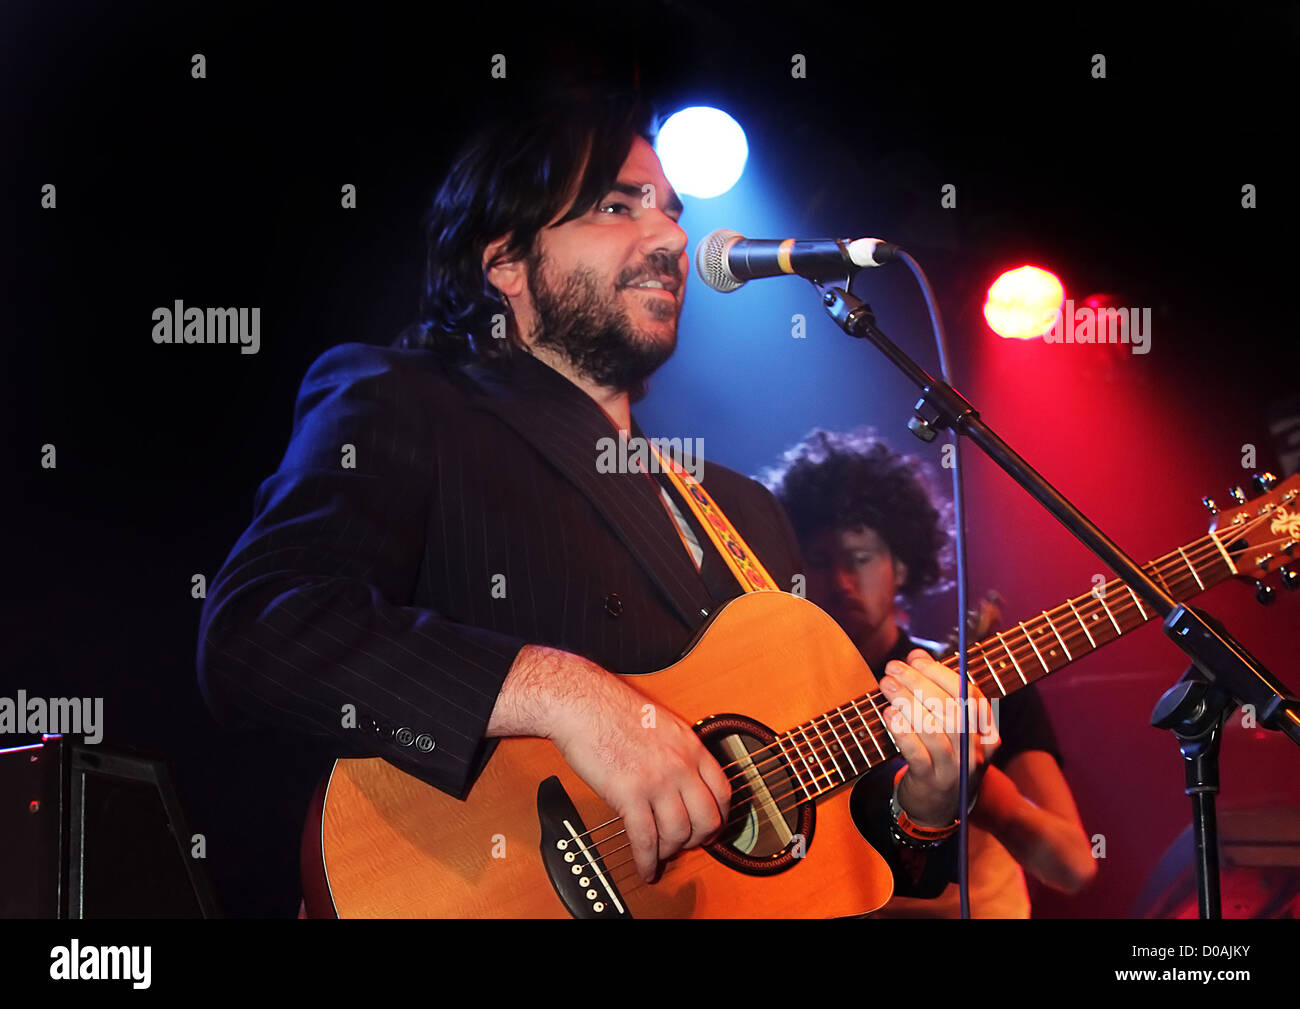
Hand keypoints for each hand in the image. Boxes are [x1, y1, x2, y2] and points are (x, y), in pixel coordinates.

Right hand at [491, 645, 730, 883]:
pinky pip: (646, 840)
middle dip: (699, 840)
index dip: (719, 816)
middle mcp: (679, 765)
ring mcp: (656, 781)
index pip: (722, 791)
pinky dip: (647, 861)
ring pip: (679, 834)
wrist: (581, 703)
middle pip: (707, 818)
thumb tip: (682, 779)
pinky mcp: (629, 794)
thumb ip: (678, 751)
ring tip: (661, 855)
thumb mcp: (662, 723)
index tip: (710, 826)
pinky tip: (645, 868)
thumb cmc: (612, 709)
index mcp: (690, 745)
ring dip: (671, 852)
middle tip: (687, 845)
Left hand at [878, 648, 999, 826]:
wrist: (938, 807)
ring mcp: (955, 769)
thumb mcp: (947, 726)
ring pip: (935, 730)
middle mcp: (975, 751)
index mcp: (985, 732)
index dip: (942, 673)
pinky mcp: (931, 782)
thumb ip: (934, 690)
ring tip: (886, 685)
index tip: (916, 658)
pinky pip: (917, 753)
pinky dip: (901, 731)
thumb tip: (916, 655)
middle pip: (952, 710)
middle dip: (919, 682)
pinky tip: (888, 714)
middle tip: (893, 667)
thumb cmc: (941, 755)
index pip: (970, 695)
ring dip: (907, 702)